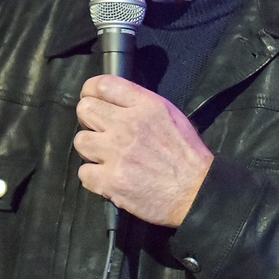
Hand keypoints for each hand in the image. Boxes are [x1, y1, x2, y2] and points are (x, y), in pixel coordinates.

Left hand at [74, 75, 212, 226]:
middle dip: (89, 121)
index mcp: (146, 106)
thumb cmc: (187, 157)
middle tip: (101, 133)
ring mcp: (117, 153)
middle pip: (85, 109)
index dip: (90, 91)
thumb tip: (113, 101)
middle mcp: (128, 126)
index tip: (91, 99)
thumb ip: (141, 104)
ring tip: (108, 158)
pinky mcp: (110, 181)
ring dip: (91, 150)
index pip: (102, 85)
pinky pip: (84, 173)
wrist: (197, 193)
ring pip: (81, 141)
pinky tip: (110, 177)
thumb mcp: (171, 116)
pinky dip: (94, 178)